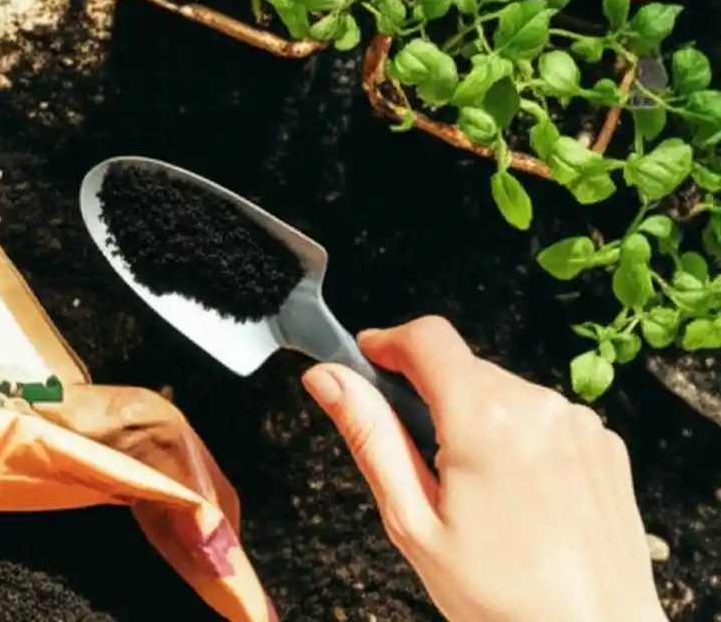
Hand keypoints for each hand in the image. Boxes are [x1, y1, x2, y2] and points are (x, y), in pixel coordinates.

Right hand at [303, 317, 664, 621]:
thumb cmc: (506, 598)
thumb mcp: (412, 522)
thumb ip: (369, 436)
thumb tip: (328, 380)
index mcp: (485, 420)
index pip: (426, 338)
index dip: (387, 342)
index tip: (368, 357)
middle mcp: (539, 407)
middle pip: (463, 368)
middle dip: (430, 399)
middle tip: (421, 466)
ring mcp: (578, 424)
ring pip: (503, 393)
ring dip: (477, 422)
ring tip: (477, 496)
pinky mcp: (604, 444)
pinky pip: (543, 419)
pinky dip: (520, 442)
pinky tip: (517, 499)